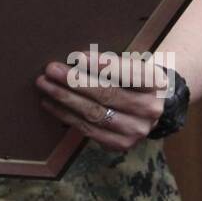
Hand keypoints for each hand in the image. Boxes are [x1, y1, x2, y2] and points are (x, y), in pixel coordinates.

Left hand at [35, 51, 167, 151]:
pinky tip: (50, 103)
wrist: (150, 107)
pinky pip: (88, 129)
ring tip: (45, 85)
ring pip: (95, 114)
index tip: (76, 56)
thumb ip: (109, 63)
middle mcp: (150, 109)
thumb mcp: (130, 65)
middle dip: (75, 81)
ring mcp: (136, 130)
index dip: (102, 65)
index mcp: (156, 83)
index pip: (129, 72)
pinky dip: (66, 115)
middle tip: (51, 70)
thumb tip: (75, 60)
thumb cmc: (132, 79)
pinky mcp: (121, 144)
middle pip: (108, 94)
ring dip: (65, 98)